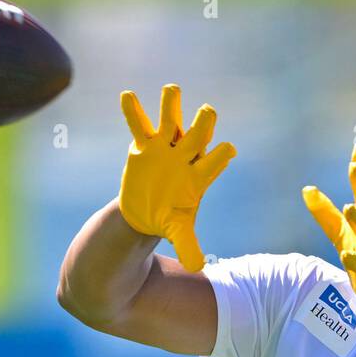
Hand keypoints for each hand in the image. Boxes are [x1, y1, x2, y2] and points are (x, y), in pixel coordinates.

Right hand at [118, 84, 236, 271]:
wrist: (146, 211)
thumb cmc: (168, 218)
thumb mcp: (178, 231)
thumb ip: (188, 245)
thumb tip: (197, 267)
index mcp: (200, 175)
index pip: (215, 162)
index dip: (220, 157)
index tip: (228, 150)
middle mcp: (185, 156)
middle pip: (197, 136)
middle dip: (202, 125)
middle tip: (209, 112)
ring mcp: (165, 148)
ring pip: (170, 122)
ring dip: (171, 106)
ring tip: (172, 89)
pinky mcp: (144, 145)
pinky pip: (138, 125)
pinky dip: (133, 111)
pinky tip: (127, 95)